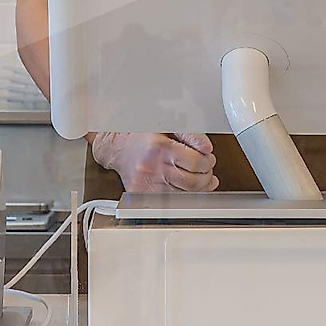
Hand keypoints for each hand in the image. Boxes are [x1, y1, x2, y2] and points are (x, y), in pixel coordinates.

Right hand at [90, 132, 216, 193]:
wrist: (117, 146)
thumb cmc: (142, 134)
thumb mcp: (167, 125)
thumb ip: (191, 134)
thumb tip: (207, 148)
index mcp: (158, 147)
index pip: (195, 162)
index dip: (208, 161)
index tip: (208, 158)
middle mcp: (151, 167)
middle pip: (192, 181)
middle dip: (206, 176)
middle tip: (206, 169)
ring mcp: (145, 183)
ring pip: (184, 194)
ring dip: (198, 187)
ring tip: (198, 176)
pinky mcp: (142, 194)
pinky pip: (171, 200)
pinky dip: (184, 195)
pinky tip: (186, 186)